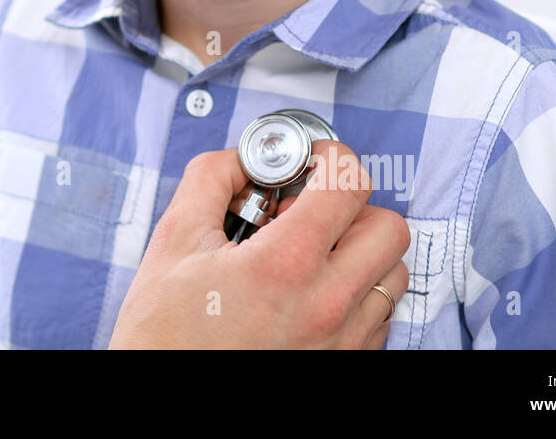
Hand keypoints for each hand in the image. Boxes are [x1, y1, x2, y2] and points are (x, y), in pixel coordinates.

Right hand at [108, 140, 409, 348]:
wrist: (163, 398)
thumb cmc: (163, 334)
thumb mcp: (174, 240)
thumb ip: (211, 180)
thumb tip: (242, 157)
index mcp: (284, 265)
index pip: (348, 184)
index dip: (330, 157)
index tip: (310, 161)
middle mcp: (326, 306)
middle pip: (388, 228)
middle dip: (351, 205)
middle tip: (309, 210)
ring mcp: (341, 342)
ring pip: (392, 273)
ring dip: (359, 250)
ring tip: (309, 254)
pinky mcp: (344, 364)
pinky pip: (379, 316)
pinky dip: (355, 293)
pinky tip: (308, 292)